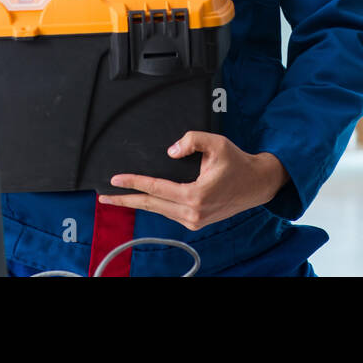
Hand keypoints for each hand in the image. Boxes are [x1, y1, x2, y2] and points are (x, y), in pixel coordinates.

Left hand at [97, 132, 289, 230]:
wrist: (257, 184)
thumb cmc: (238, 163)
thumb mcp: (217, 143)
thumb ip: (191, 141)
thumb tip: (170, 151)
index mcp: (195, 196)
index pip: (156, 188)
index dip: (134, 182)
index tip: (116, 180)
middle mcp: (192, 213)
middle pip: (151, 205)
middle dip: (126, 201)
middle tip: (104, 197)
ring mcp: (194, 221)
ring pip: (158, 211)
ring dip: (138, 204)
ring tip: (118, 199)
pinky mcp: (196, 222)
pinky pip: (168, 212)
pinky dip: (154, 205)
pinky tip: (143, 200)